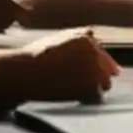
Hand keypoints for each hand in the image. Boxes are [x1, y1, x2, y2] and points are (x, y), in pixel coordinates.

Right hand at [0, 29, 120, 106]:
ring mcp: (94, 69)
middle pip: (108, 69)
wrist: (24, 72)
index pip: (101, 53)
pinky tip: (78, 99)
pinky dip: (89, 100)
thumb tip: (92, 33)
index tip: (90, 73)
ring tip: (80, 92)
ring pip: (105, 83)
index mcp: (86, 38)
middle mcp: (94, 51)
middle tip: (88, 85)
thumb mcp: (57, 38)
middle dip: (100, 76)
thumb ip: (77, 36)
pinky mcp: (90, 86)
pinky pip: (97, 97)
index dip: (96, 64)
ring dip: (96, 88)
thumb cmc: (34, 57)